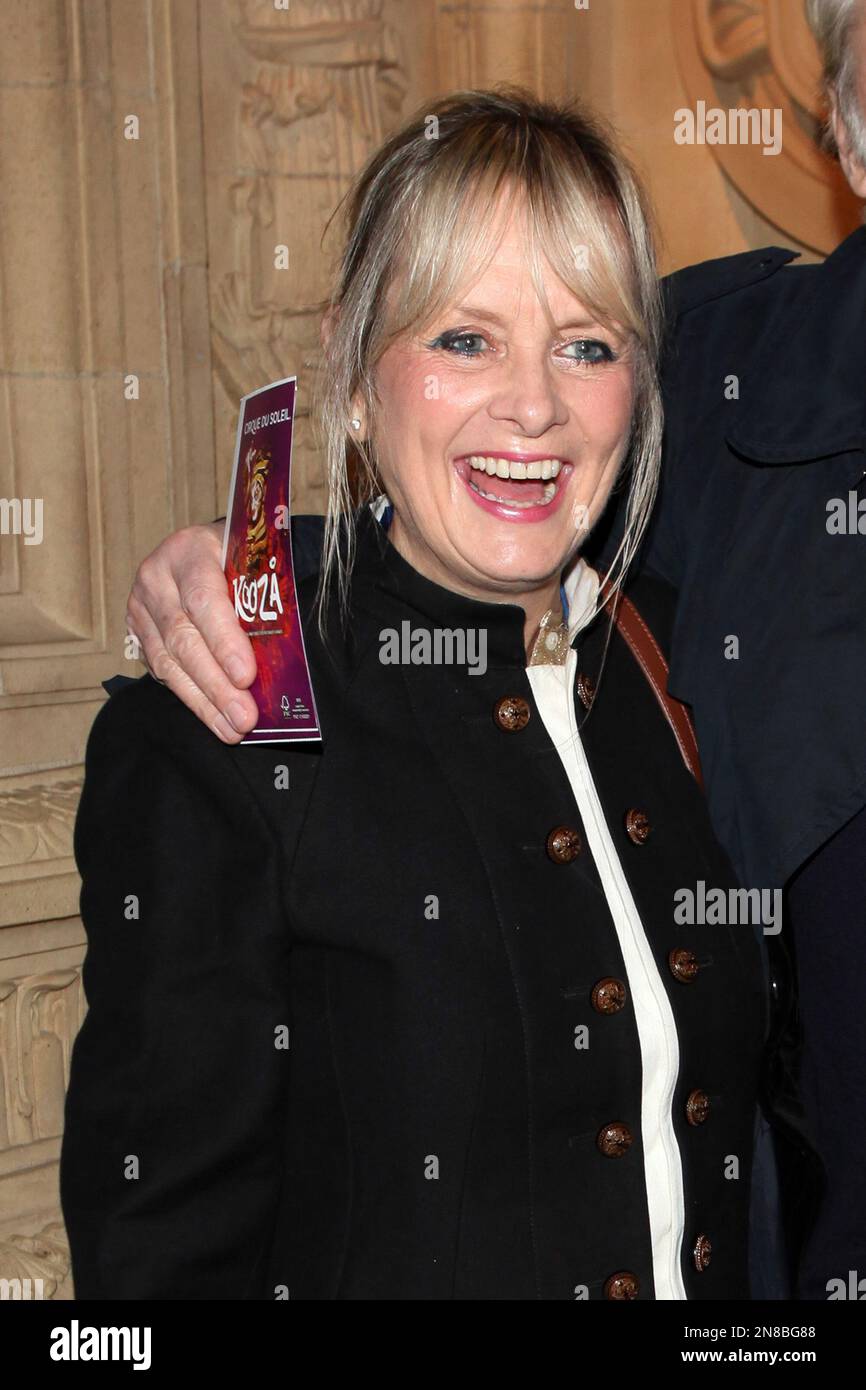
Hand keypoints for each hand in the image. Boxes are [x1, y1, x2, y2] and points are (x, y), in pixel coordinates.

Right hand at [126, 521, 257, 742]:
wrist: (203, 548)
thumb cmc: (237, 556)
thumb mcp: (252, 561)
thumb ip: (261, 599)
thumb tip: (280, 661)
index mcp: (190, 551)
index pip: (204, 601)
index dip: (225, 642)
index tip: (246, 676)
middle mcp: (156, 578)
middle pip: (183, 639)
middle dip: (216, 685)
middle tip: (243, 718)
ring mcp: (140, 607)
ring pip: (167, 662)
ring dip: (202, 702)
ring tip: (231, 729)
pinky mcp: (137, 632)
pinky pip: (161, 671)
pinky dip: (190, 697)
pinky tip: (213, 717)